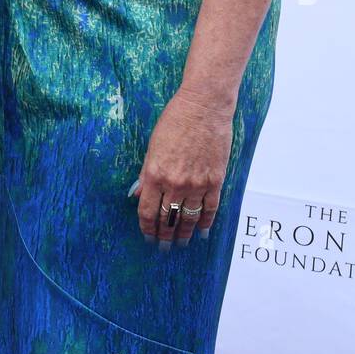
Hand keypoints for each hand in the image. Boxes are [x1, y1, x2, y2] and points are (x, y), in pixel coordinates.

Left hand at [130, 88, 233, 247]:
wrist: (204, 107)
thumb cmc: (175, 121)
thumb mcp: (152, 147)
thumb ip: (146, 175)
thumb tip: (139, 196)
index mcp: (155, 174)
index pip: (147, 211)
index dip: (147, 227)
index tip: (147, 236)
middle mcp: (175, 183)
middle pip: (168, 219)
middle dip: (164, 236)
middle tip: (164, 247)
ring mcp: (197, 184)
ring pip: (189, 218)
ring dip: (183, 234)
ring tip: (180, 243)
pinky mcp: (215, 181)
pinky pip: (210, 209)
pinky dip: (206, 223)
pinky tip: (202, 231)